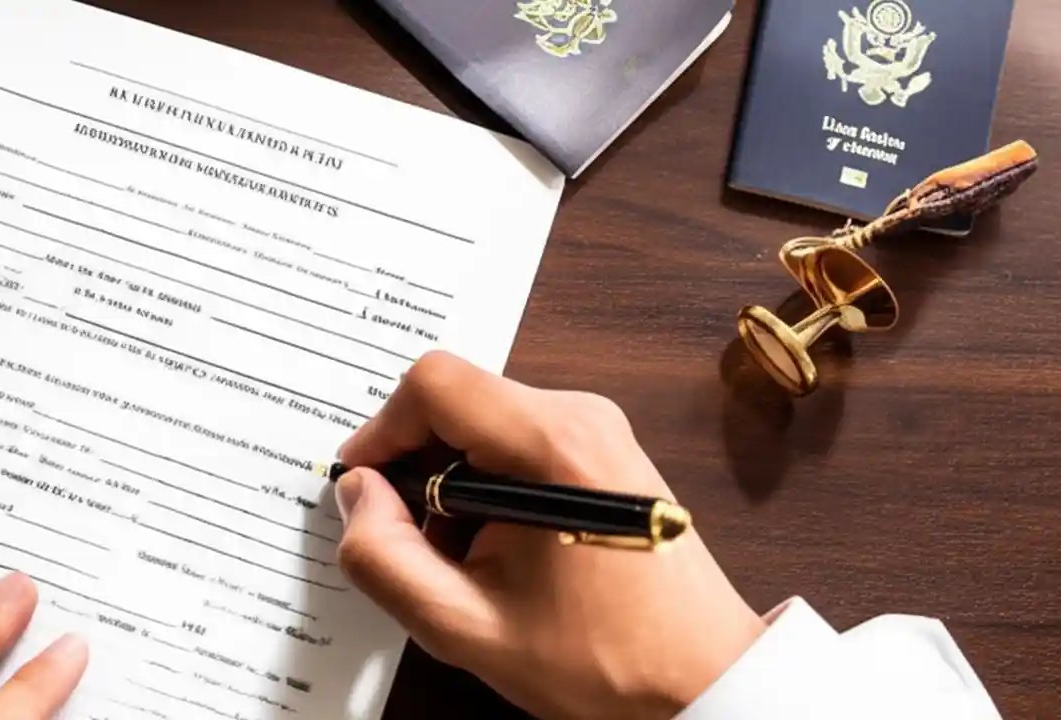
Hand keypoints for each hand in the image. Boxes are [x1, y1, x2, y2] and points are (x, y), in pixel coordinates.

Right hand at [335, 352, 763, 719]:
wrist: (702, 677)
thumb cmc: (604, 661)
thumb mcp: (466, 627)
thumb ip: (387, 558)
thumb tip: (358, 494)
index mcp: (555, 446)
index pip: (435, 383)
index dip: (381, 429)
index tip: (362, 485)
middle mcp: (583, 417)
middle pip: (458, 398)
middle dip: (417, 464)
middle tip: (415, 541)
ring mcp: (601, 428)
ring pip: (484, 419)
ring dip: (452, 480)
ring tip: (464, 558)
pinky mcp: (605, 447)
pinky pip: (519, 438)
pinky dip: (487, 482)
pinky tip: (498, 548)